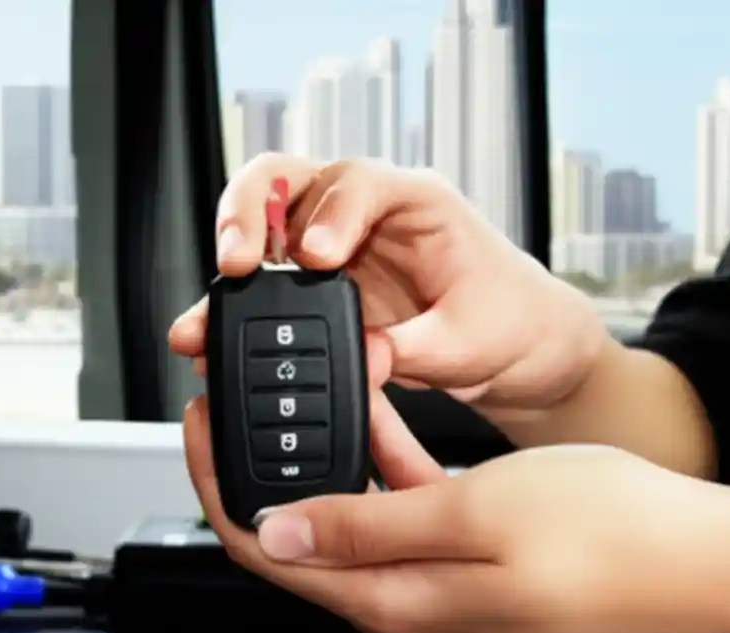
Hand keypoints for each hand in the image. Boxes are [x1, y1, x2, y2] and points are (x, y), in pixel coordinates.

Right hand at [169, 154, 614, 415]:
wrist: (515, 348)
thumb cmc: (507, 323)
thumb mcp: (469, 343)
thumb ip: (412, 348)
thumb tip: (364, 356)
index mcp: (416, 201)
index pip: (359, 181)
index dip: (330, 213)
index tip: (315, 256)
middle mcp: (365, 210)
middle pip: (288, 178)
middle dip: (251, 213)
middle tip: (237, 262)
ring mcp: (334, 239)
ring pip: (263, 220)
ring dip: (232, 255)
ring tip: (214, 305)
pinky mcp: (316, 279)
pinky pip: (265, 275)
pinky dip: (237, 299)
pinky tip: (216, 328)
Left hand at [183, 397, 729, 632]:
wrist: (702, 562)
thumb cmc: (606, 539)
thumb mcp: (469, 511)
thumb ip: (363, 525)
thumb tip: (276, 530)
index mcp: (398, 609)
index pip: (270, 553)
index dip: (221, 487)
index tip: (199, 427)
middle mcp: (412, 614)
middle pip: (304, 540)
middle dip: (270, 469)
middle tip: (246, 407)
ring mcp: (443, 599)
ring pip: (356, 523)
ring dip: (333, 462)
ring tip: (317, 399)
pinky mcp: (474, 576)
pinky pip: (406, 521)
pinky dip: (388, 472)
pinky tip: (388, 423)